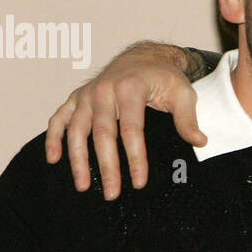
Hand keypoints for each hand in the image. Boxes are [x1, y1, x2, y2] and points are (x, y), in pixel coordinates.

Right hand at [44, 42, 206, 199]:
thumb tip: (199, 141)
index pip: (131, 129)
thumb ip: (187, 118)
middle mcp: (104, 90)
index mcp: (130, 88)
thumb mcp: (183, 93)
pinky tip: (54, 159)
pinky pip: (59, 118)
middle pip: (102, 134)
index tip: (139, 182)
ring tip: (83, 185)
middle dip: (106, 166)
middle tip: (112, 193)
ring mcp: (87, 94)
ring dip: (77, 159)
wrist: (143, 57)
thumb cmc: (164, 78)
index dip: (135, 158)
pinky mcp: (76, 98)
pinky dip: (53, 137)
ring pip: (76, 129)